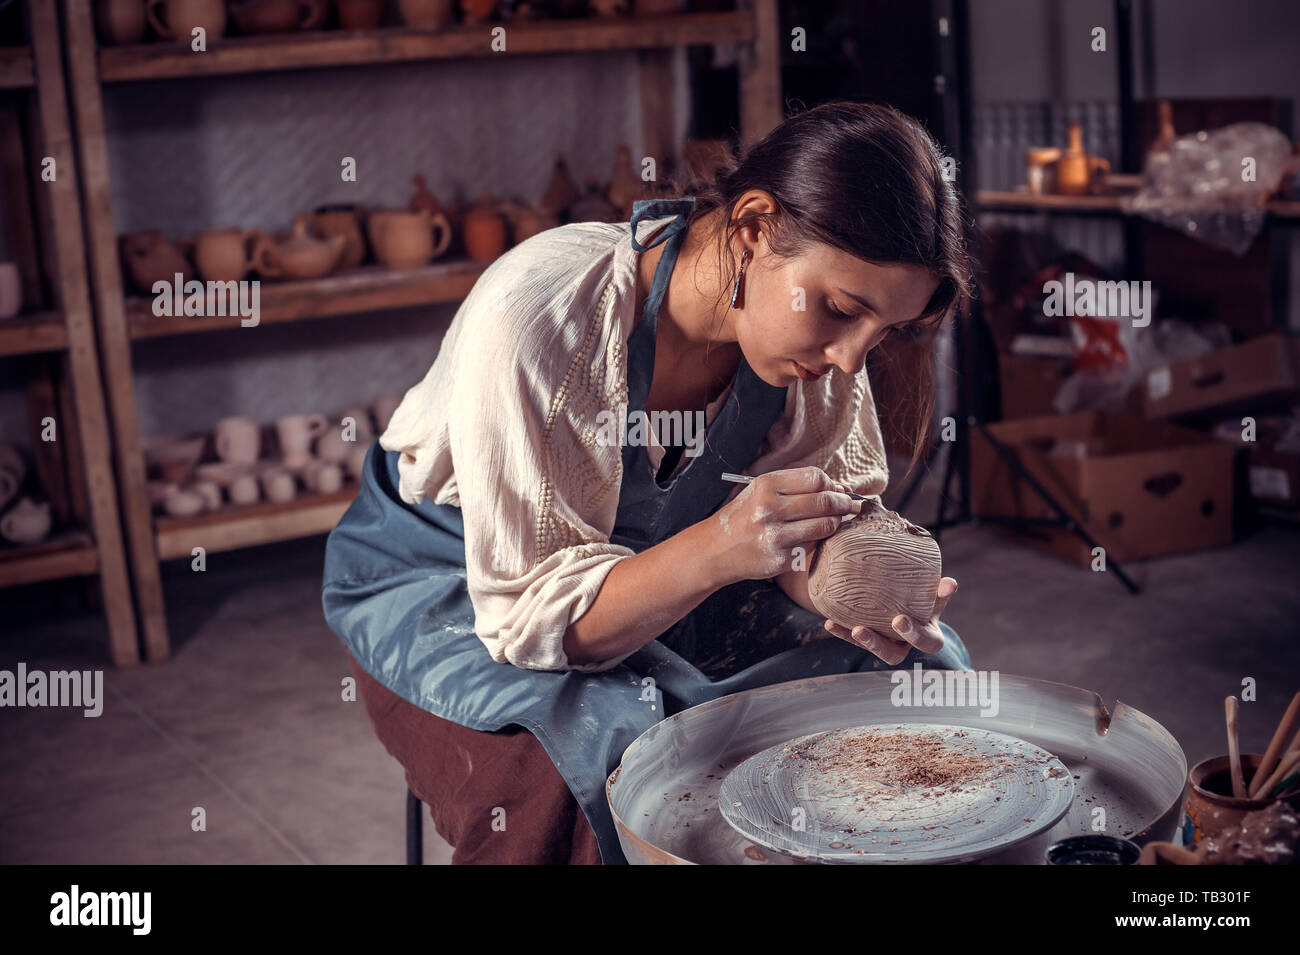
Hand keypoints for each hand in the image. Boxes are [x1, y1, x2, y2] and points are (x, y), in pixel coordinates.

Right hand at [709, 466, 860, 581]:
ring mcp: (776, 536)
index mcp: (765, 486)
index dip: (832, 484)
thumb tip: (844, 489)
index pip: (815, 478)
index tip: (838, 489)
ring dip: (837, 522)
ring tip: (835, 519)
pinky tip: (812, 535)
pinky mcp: (782, 558)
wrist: (717, 549)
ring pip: (826, 525)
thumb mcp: (763, 491)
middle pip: (824, 501)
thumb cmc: (746, 515)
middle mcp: (770, 509)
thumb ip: (799, 486)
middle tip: (849, 505)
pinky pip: (815, 545)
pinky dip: (819, 539)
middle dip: (843, 503)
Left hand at [823, 576, 957, 664]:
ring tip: (846, 627)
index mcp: (928, 636)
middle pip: (893, 655)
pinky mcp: (867, 639)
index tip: (898, 619)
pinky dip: (841, 631)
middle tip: (864, 629)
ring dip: (860, 640)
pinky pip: (852, 638)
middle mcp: (905, 646)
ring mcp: (886, 644)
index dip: (914, 635)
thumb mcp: (934, 597)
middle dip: (878, 644)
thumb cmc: (925, 599)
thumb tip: (950, 583)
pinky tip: (829, 622)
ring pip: (872, 650)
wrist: (907, 603)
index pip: (927, 643)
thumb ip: (939, 593)